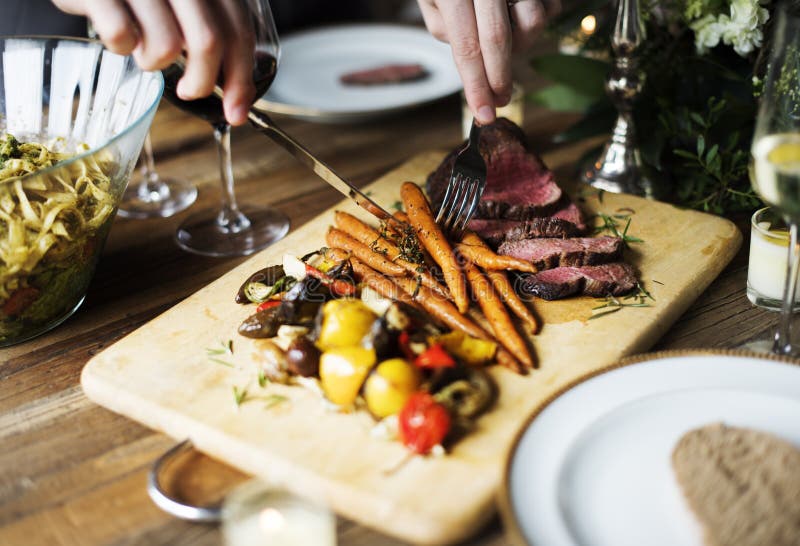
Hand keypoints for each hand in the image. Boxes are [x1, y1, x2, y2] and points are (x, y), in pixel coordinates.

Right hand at [52, 0, 254, 125]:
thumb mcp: (184, 3)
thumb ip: (213, 29)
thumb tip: (240, 87)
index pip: (238, 32)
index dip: (241, 79)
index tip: (235, 113)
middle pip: (209, 42)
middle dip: (202, 82)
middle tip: (189, 91)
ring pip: (166, 45)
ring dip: (155, 62)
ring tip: (143, 48)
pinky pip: (122, 36)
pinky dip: (121, 48)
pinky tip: (119, 37)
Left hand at [417, 0, 558, 124]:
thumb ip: (442, 25)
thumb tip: (467, 61)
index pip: (467, 46)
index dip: (476, 85)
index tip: (483, 113)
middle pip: (500, 40)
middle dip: (500, 78)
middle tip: (498, 101)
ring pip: (532, 22)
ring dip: (521, 41)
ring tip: (504, 32)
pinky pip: (550, 7)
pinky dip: (537, 16)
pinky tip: (519, 10)